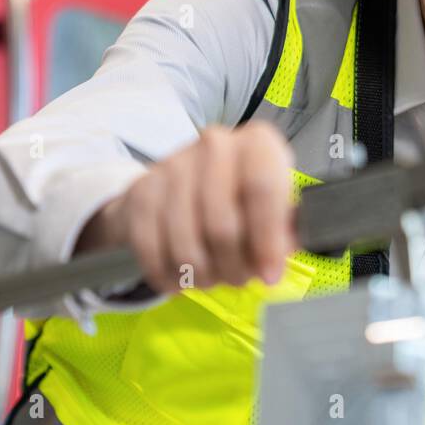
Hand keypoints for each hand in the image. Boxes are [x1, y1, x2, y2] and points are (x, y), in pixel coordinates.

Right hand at [75, 123, 298, 294]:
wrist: (182, 182)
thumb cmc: (240, 197)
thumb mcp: (274, 207)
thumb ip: (282, 232)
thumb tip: (274, 262)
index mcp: (257, 143)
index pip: (262, 189)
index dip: (267, 240)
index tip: (269, 275)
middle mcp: (216, 145)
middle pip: (222, 225)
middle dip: (233, 267)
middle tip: (239, 279)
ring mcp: (174, 165)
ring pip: (187, 244)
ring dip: (202, 275)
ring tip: (212, 278)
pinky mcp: (142, 191)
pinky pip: (153, 250)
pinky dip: (169, 276)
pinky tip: (181, 280)